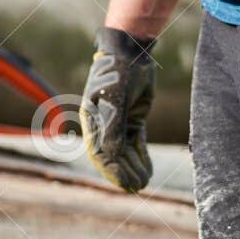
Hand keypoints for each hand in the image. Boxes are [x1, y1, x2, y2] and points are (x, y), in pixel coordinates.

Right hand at [80, 27, 155, 191]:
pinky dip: (141, 156)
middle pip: (113, 156)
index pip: (100, 153)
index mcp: (92, 120)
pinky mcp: (132, 118)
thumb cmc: (119, 72)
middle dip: (125, 173)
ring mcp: (118, 121)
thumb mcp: (115, 100)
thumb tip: (111, 156)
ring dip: (134, 167)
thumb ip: (113, 128)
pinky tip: (148, 169)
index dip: (112, 171)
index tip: (127, 184)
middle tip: (139, 187)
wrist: (132, 51)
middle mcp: (103, 123)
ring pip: (125, 151)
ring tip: (146, 181)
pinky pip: (135, 142)